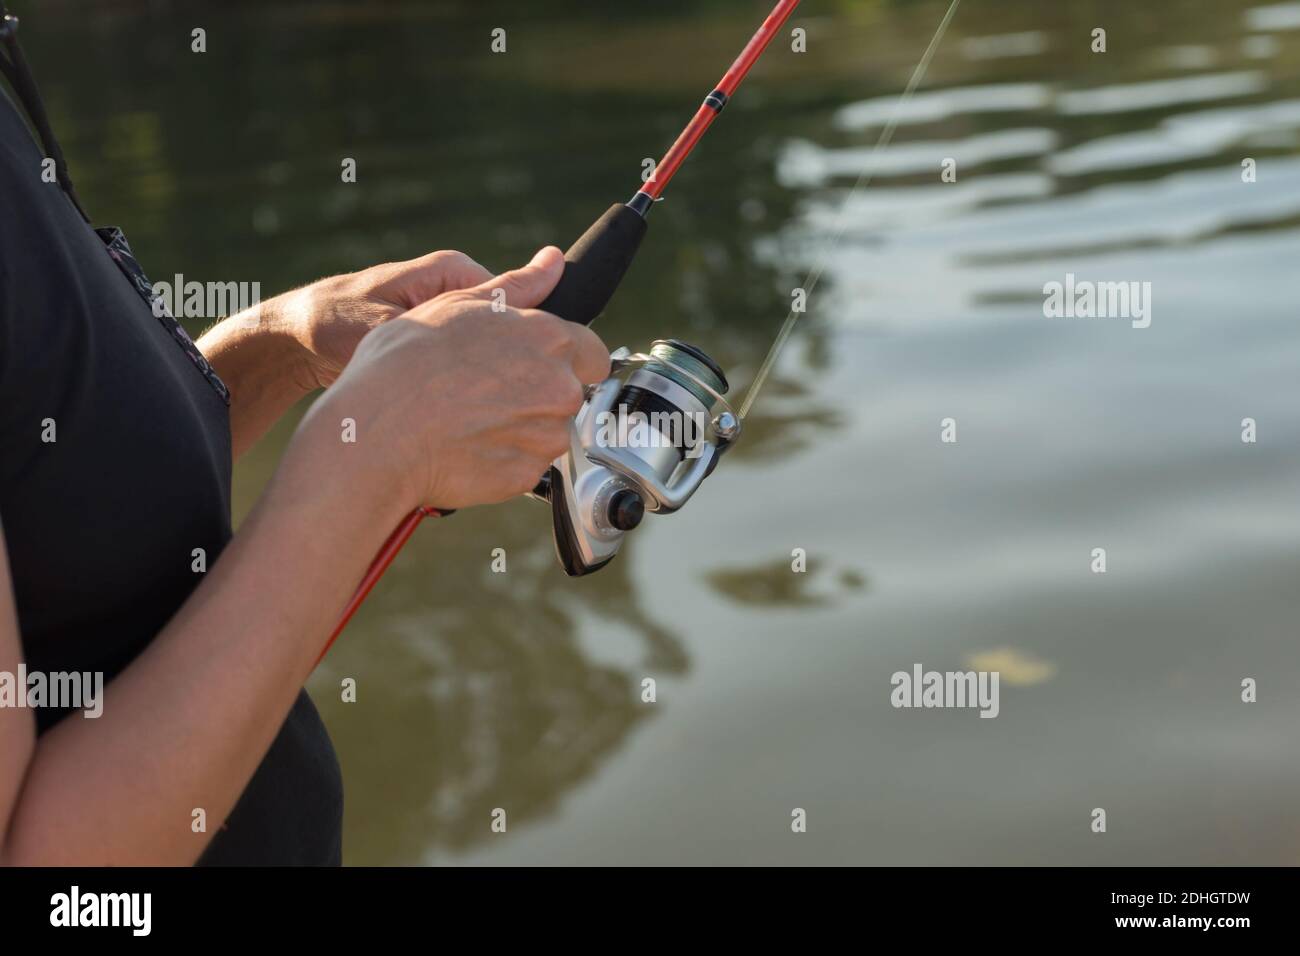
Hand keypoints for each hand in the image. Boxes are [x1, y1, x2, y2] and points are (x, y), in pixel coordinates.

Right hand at [295, 246, 610, 509]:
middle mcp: (560, 387)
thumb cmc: (406, 364)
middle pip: (569, 394)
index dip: (564, 359)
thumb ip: (517, 286)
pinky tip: (466, 445)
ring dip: (521, 428)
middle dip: (539, 393)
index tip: (533, 365)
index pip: (592, 353)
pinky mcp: (527, 475)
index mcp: (550, 338)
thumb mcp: (458, 304)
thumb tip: (551, 262)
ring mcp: (546, 436)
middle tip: (486, 392)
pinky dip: (502, 459)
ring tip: (469, 419)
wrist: (378, 432)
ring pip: (548, 432)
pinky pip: (525, 465)